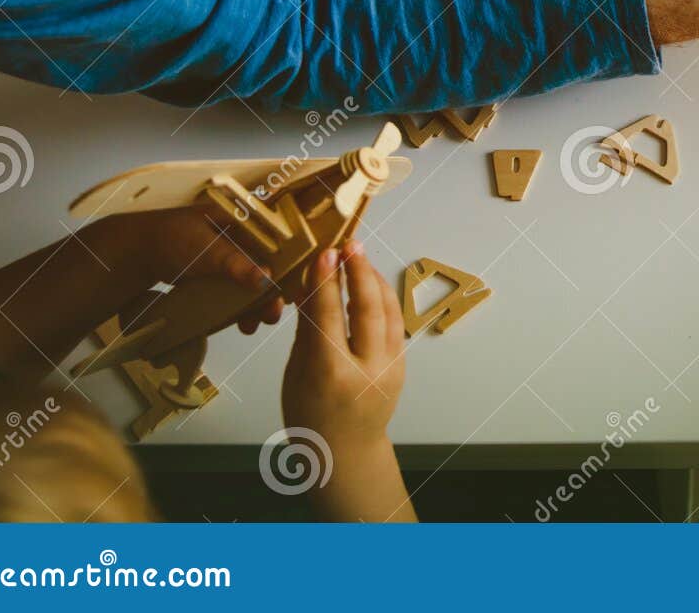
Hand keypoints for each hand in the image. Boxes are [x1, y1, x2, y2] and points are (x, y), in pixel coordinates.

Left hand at [102, 205, 282, 333]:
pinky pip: (236, 288)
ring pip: (253, 279)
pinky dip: (240, 304)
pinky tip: (240, 321)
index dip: (291, 263)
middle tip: (272, 314)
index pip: (280, 239)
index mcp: (245, 219)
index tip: (294, 288)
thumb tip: (266, 279)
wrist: (136, 252)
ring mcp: (229, 254)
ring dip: (256, 302)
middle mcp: (242, 235)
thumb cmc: (171, 238)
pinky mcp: (218, 271)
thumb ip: (237, 263)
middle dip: (272, 291)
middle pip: (269, 264)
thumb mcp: (208, 249)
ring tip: (254, 324)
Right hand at [282, 242, 405, 455]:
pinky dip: (382, 300)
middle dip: (359, 272)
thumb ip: (307, 330)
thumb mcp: (296, 374)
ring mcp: (391, 368)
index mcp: (331, 376)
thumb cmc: (309, 415)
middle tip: (349, 245)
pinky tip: (369, 283)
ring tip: (359, 257)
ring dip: (374, 280)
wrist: (347, 453)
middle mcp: (367, 370)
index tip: (324, 253)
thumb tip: (310, 284)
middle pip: (368, 310)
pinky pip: (394, 324)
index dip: (326, 282)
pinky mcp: (402, 365)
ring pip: (388, 312)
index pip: (329, 319)